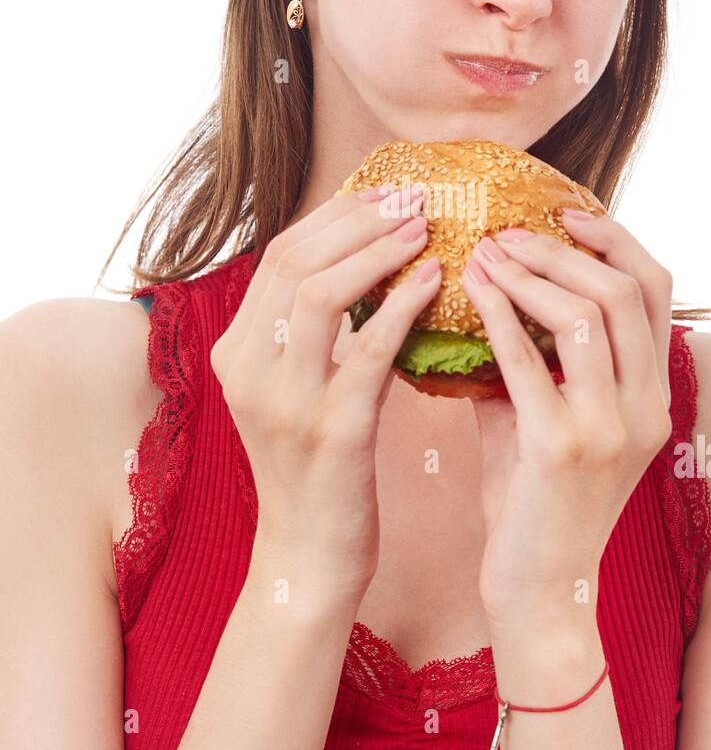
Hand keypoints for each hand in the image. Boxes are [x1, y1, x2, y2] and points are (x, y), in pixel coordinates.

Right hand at [209, 184, 440, 610]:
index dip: (336, 214)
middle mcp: (248, 368)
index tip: (387, 190)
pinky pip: (368, 350)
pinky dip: (403, 306)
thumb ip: (312, 331)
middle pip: (296, 260)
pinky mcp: (330, 432)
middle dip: (359, 217)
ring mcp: (284, 400)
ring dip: (380, 250)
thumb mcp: (295, 390)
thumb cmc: (318, 469)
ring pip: (322, 293)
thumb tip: (363, 258)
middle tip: (415, 195)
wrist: (309, 559)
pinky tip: (436, 281)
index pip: (281, 254)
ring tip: (427, 226)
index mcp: (236, 350)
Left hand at [460, 210, 673, 627]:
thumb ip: (528, 360)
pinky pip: (530, 361)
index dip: (616, 240)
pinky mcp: (563, 448)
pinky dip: (499, 314)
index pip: (657, 290)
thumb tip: (481, 292)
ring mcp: (611, 427)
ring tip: (485, 251)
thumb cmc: (535, 501)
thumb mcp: (543, 418)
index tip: (566, 211)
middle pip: (627, 289)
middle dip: (566, 247)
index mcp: (654, 394)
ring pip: (587, 314)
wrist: (538, 590)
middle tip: (510, 228)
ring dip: (532, 272)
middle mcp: (647, 406)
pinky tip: (470, 289)